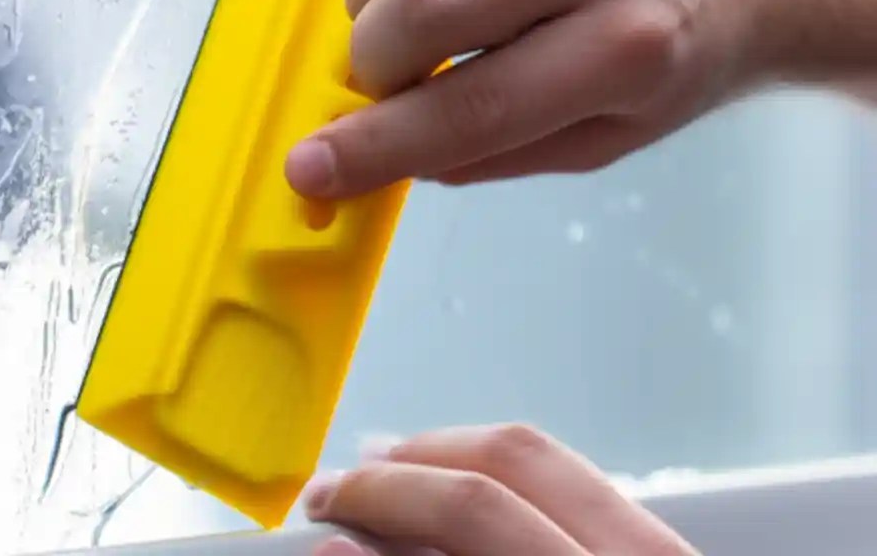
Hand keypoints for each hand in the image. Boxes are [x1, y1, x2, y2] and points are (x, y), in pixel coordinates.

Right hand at [284, 0, 814, 195]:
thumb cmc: (679, 50)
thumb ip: (488, 151)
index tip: (314, 166)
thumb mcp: (601, 138)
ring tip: (397, 21)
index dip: (374, 145)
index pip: (469, 107)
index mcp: (630, 46)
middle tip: (383, 82)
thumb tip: (378, 155)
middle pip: (424, 2)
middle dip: (371, 62)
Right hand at [303, 424, 696, 555]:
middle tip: (341, 488)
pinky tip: (469, 496)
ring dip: (453, 456)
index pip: (474, 509)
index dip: (383, 499)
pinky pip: (582, 482)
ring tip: (391, 473)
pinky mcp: (678, 550)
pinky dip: (507, 477)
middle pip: (511, 461)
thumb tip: (342, 551)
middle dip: (406, 467)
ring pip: (550, 455)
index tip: (323, 515)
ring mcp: (671, 549)